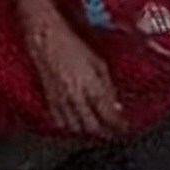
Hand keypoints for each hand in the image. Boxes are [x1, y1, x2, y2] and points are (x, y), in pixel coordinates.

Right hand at [20, 0, 131, 138]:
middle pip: (92, 126)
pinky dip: (69, 124)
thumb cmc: (72, 45)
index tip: (124, 127)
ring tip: (95, 126)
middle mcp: (76, 98)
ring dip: (87, 129)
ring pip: (75, 127)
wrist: (45, 38)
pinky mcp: (49, 100)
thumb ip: (108, 86)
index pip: (109, 115)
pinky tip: (75, 121)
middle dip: (104, 131)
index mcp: (91, 87)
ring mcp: (61, 100)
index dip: (118, 125)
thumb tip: (116, 104)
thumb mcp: (98, 62)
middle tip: (111, 130)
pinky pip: (59, 121)